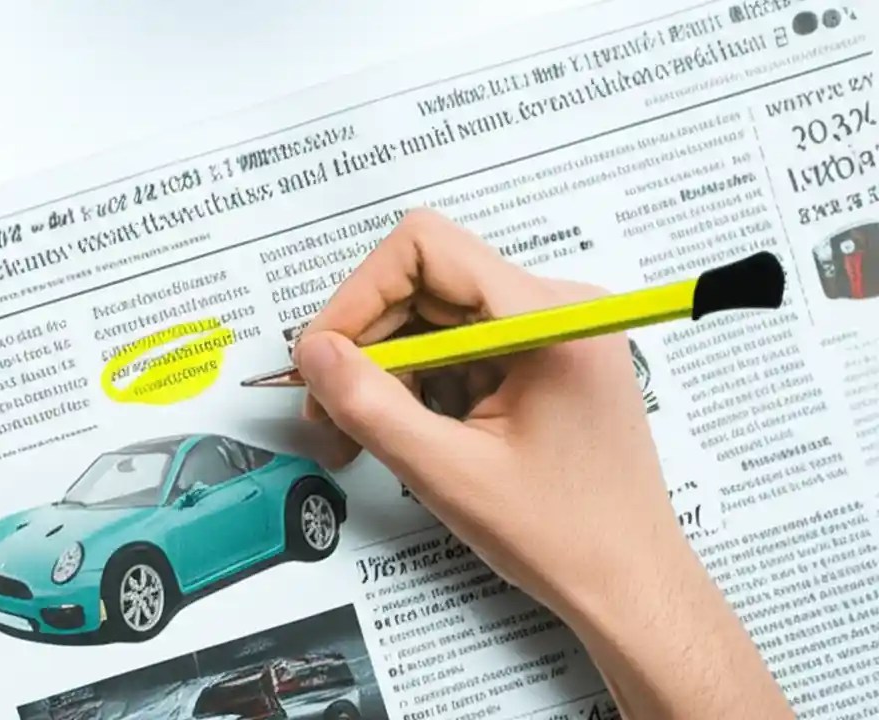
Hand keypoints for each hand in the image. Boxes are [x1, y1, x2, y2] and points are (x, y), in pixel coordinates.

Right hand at [293, 210, 791, 717]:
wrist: (631, 584)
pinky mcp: (540, 360)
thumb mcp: (450, 474)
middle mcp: (554, 308)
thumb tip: (313, 352)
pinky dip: (421, 386)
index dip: (361, 295)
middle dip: (367, 344)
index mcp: (546, 319)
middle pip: (425, 283)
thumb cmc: (567, 537)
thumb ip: (371, 406)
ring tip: (364, 435)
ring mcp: (548, 333)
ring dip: (390, 371)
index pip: (427, 249)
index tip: (325, 355)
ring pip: (435, 319)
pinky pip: (459, 348)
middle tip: (328, 408)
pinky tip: (412, 436)